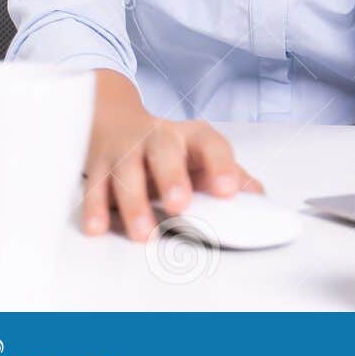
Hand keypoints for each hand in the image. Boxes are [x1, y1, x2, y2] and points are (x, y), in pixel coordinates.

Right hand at [82, 69, 263, 241]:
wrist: (117, 123)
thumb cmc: (170, 150)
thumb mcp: (202, 156)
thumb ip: (230, 175)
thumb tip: (259, 198)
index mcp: (192, 136)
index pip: (211, 144)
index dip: (220, 166)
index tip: (228, 190)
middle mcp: (158, 138)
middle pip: (164, 151)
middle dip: (171, 177)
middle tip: (179, 205)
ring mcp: (125, 150)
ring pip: (127, 171)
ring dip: (134, 203)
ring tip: (143, 232)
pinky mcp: (98, 166)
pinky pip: (95, 186)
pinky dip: (94, 207)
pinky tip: (98, 227)